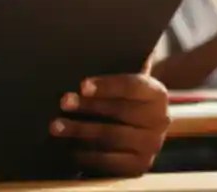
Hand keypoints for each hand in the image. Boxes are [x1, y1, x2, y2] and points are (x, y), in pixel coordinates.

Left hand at [50, 74, 169, 177]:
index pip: (132, 86)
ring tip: (56, 126)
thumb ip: (115, 64)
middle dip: (88, 106)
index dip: (107, 85)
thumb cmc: (122, 95)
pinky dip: (87, 154)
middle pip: (120, 112)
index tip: (82, 85)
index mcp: (156, 93)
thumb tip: (88, 50)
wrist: (140, 125)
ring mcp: (152, 145)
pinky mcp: (140, 166)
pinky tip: (69, 148)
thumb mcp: (124, 78)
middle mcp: (160, 120)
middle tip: (63, 102)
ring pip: (111, 137)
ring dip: (80, 131)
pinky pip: (110, 162)